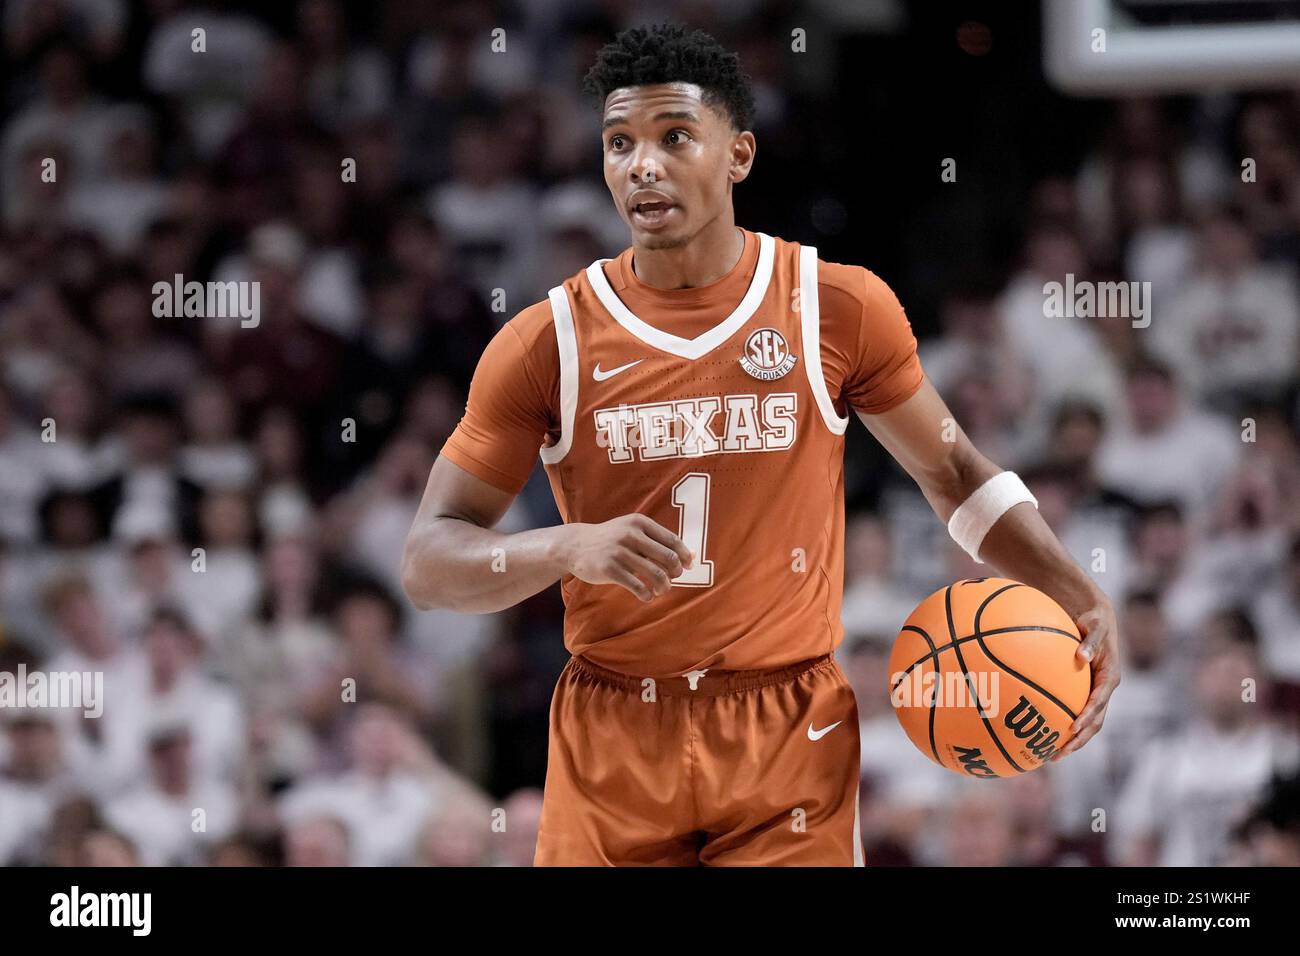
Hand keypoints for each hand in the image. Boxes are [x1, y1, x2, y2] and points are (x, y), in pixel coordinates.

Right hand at [556, 514, 693, 601]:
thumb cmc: (610, 539)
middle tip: (673, 578)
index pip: (672, 540)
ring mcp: (620, 552)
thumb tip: (690, 555)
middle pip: (668, 558)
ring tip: (662, 590)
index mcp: (639, 523)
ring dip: (664, 586)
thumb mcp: (631, 529)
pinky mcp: (610, 569)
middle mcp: (631, 535)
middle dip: (676, 572)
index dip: (684, 556)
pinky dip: (647, 595)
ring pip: (656, 575)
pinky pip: (638, 587)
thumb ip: (656, 539)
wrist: (575, 545)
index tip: (688, 566)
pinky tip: (647, 596)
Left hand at [1052, 600, 1120, 760]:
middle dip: (1078, 740)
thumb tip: (1082, 656)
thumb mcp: (1095, 626)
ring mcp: (1096, 693)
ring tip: (1050, 756)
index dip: (1088, 717)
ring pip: (1086, 723)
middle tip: (1058, 753)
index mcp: (1110, 677)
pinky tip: (1042, 733)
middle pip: (1094, 722)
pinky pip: (1074, 712)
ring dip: (1071, 741)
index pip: (1100, 703)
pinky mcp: (1086, 692)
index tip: (1073, 728)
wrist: (1097, 618)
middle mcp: (1104, 690)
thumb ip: (1091, 641)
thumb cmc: (1095, 621)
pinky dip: (1062, 724)